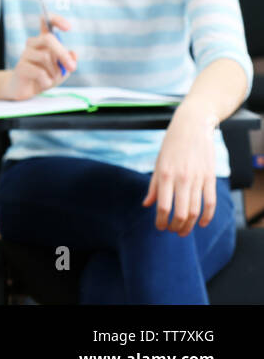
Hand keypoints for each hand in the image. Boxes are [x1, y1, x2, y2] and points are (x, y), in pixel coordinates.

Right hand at [0, 14, 75, 99]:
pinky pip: (39, 72)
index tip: (68, 28)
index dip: (56, 20)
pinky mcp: (20, 67)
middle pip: (48, 39)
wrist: (26, 91)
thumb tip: (72, 54)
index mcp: (43, 40)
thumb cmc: (44, 77)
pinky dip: (47, 80)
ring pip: (45, 56)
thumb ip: (69, 61)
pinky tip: (44, 83)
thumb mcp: (62, 70)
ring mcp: (25, 54)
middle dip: (62, 53)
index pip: (46, 21)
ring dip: (54, 71)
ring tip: (52, 79)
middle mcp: (33, 44)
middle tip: (72, 67)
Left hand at [144, 99, 219, 235]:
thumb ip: (153, 186)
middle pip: (181, 213)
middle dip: (176, 227)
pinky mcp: (210, 177)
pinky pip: (211, 202)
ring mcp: (197, 178)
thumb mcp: (158, 163)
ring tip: (183, 231)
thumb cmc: (171, 145)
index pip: (163, 206)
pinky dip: (208, 216)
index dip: (161, 221)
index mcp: (165, 175)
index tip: (159, 227)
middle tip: (172, 231)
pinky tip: (202, 224)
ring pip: (196, 211)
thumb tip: (146, 205)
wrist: (192, 126)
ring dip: (190, 225)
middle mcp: (181, 178)